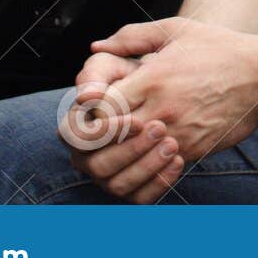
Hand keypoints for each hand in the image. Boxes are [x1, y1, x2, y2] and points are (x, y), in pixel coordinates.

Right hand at [61, 51, 184, 202]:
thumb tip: (87, 95)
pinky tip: (179, 161)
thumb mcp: (122, 60)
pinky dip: (158, 183)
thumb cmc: (143, 70)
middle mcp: (88, 154)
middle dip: (130, 150)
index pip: (79, 137)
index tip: (137, 119)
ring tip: (173, 144)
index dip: (106, 132)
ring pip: (118, 185)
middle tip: (161, 129)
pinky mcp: (132, 187)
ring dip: (146, 167)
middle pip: (97, 166)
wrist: (175, 86)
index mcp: (79, 124)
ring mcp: (108, 174)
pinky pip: (139, 198)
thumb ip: (100, 69)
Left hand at [86, 16, 257, 166]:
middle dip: (97, 140)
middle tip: (98, 136)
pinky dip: (145, 166)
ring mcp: (178, 133)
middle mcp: (161, 109)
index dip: (90, 115)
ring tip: (118, 149)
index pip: (99, 109)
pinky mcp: (193, 150)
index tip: (94, 111)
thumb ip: (132, 36)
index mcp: (152, 79)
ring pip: (129, 161)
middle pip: (108, 140)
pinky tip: (146, 155)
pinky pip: (157, 169)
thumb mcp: (177, 30)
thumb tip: (97, 48)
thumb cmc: (220, 49)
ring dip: (119, 157)